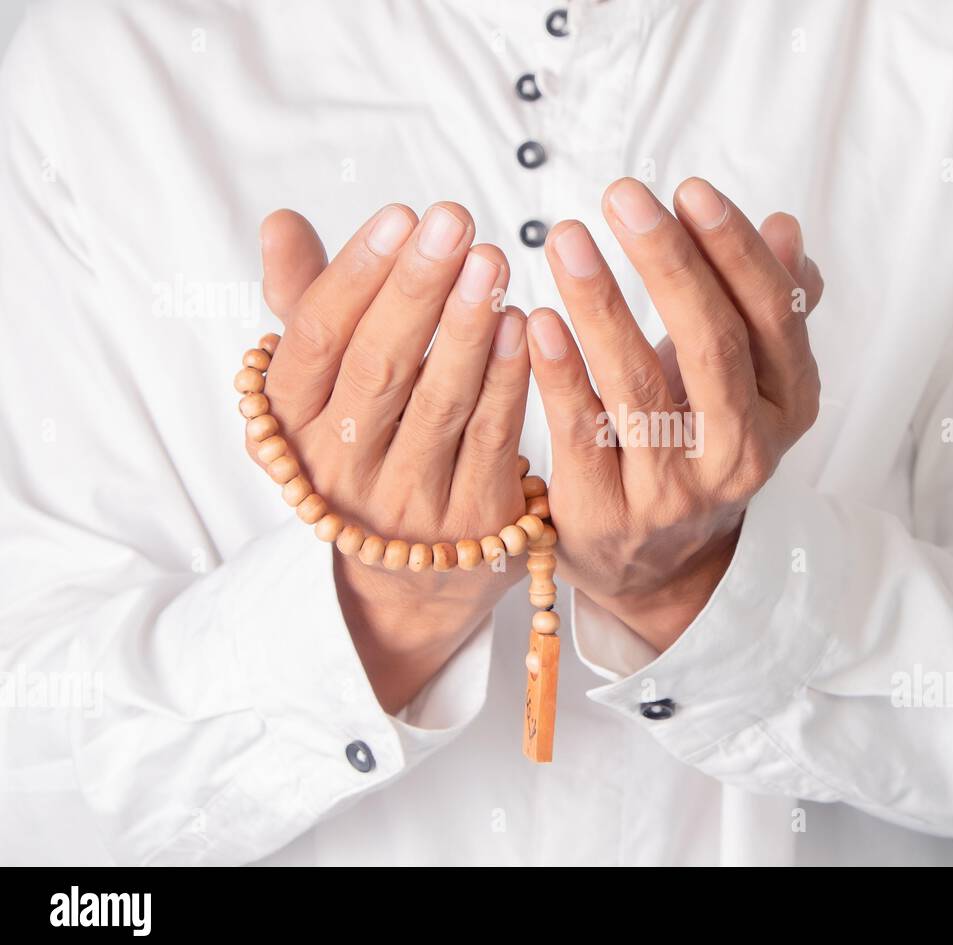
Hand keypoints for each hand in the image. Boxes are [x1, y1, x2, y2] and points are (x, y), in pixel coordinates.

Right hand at [255, 203, 529, 711]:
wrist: (409, 576)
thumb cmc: (367, 446)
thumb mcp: (324, 385)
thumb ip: (308, 301)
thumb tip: (281, 221)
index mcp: (292, 424)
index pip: (315, 338)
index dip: (356, 275)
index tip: (401, 216)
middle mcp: (338, 467)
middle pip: (378, 366)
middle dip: (418, 289)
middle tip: (455, 222)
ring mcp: (404, 502)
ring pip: (437, 403)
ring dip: (467, 329)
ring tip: (493, 262)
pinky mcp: (468, 522)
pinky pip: (490, 440)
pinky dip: (507, 382)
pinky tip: (526, 327)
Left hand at [525, 177, 823, 650]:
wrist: (657, 563)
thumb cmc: (696, 442)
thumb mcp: (744, 381)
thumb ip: (766, 307)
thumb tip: (784, 226)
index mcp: (787, 407)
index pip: (774, 316)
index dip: (733, 251)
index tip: (687, 189)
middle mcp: (743, 452)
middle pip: (712, 345)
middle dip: (668, 263)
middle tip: (623, 196)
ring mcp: (675, 491)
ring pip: (638, 386)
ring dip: (602, 303)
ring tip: (567, 237)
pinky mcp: (609, 516)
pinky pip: (580, 434)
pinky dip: (559, 373)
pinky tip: (536, 318)